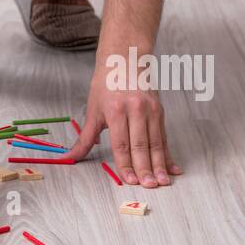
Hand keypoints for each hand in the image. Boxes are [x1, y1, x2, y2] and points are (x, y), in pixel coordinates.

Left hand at [67, 67, 181, 188]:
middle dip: (146, 169)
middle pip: (141, 145)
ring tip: (164, 182)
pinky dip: (168, 154)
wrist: (124, 58)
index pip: (121, 144)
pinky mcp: (159, 111)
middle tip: (150, 186)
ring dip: (160, 165)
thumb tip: (70, 157)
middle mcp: (135, 110)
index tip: (130, 181)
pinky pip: (164, 137)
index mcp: (115, 110)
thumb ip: (85, 138)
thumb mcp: (93, 109)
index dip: (126, 164)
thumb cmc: (106, 84)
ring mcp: (150, 110)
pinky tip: (174, 168)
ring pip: (156, 143)